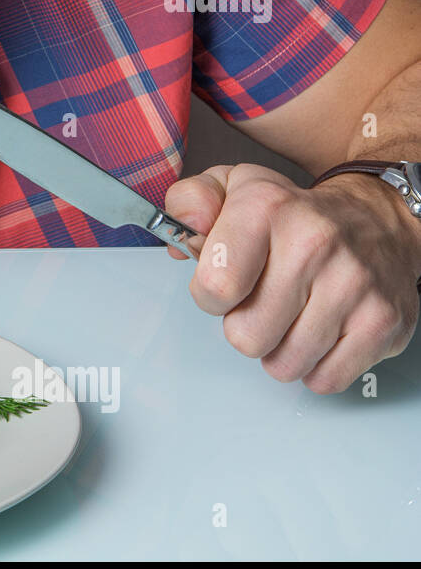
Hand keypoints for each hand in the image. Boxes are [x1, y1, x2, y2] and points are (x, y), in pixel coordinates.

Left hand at [163, 163, 419, 391]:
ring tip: (292, 313)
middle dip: (244, 325)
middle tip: (263, 299)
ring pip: (284, 364)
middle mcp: (314, 243)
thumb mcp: (232, 189)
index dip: (209, 296)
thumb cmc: (293, 215)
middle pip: (245, 336)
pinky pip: (325, 379)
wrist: (377, 219)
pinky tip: (320, 331)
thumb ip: (190, 201)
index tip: (225, 283)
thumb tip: (184, 230)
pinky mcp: (383, 323)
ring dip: (279, 348)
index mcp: (266, 208)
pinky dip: (315, 365)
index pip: (214, 287)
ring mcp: (353, 285)